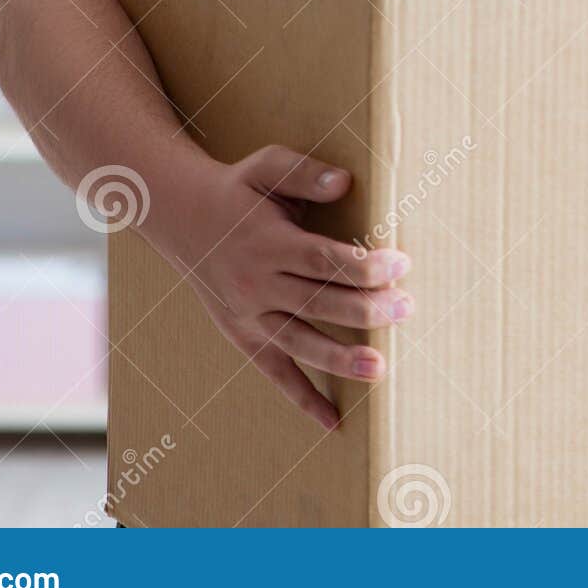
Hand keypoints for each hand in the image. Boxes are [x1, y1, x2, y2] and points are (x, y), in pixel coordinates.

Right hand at [154, 144, 413, 429]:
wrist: (181, 217)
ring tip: (380, 369)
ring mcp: (249, 316)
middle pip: (318, 303)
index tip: (401, 263)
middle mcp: (257, 285)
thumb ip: (305, 174)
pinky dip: (303, 399)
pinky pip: (275, 373)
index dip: (362, 266)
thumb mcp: (266, 167)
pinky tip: (335, 421)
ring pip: (300, 344)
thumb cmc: (237, 189)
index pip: (322, 259)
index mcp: (268, 242)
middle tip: (406, 309)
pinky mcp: (244, 337)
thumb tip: (345, 183)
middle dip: (365, 310)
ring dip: (340, 360)